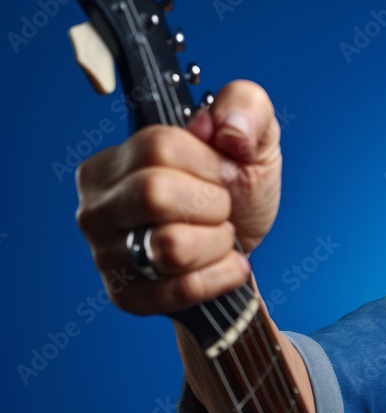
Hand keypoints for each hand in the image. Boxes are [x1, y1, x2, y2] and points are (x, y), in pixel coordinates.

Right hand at [75, 80, 281, 314]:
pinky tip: (228, 266)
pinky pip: (181, 289)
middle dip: (212, 205)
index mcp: (115, 161)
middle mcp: (97, 206)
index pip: (159, 147)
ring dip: (218, 243)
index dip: (208, 164)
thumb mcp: (253, 139)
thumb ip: (245, 106)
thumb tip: (227, 128)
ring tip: (221, 238)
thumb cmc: (239, 193)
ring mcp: (106, 255)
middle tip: (221, 210)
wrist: (244, 251)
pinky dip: (221, 277)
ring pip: (170, 246)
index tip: (221, 175)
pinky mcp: (128, 297)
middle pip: (155, 194)